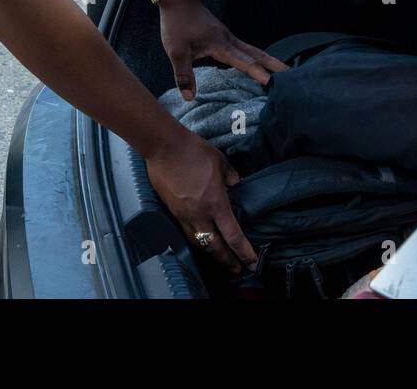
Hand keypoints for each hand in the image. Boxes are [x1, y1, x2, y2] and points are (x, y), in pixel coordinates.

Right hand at [145, 128, 256, 272]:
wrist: (165, 147)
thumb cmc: (194, 151)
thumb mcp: (220, 161)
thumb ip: (231, 176)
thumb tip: (235, 184)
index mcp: (216, 203)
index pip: (233, 235)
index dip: (244, 252)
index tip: (251, 262)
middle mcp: (200, 214)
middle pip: (215, 247)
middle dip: (227, 261)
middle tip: (237, 269)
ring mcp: (184, 214)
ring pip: (199, 243)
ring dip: (211, 254)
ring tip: (220, 259)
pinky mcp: (172, 211)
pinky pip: (186, 232)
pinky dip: (196, 240)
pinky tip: (201, 240)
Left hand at [158, 0, 287, 99]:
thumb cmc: (176, 24)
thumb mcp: (175, 51)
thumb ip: (184, 74)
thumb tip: (189, 98)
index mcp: (220, 44)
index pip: (243, 61)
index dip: (258, 73)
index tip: (273, 83)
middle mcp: (229, 40)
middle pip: (256, 53)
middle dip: (273, 64)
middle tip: (291, 74)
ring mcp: (227, 36)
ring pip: (252, 50)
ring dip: (267, 60)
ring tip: (281, 70)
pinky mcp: (223, 36)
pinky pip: (244, 48)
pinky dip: (255, 56)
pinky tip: (257, 63)